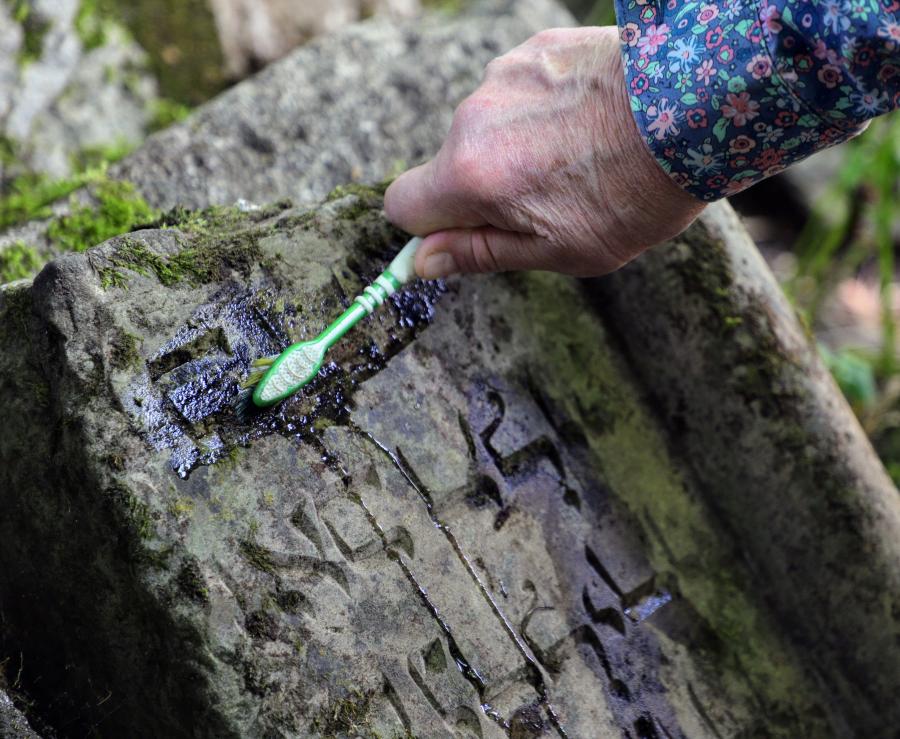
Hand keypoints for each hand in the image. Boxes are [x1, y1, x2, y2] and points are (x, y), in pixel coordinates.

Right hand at [384, 26, 704, 277]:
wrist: (700, 111)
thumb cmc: (632, 195)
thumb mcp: (556, 249)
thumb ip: (480, 253)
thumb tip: (422, 262)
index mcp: (471, 175)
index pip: (403, 205)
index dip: (430, 229)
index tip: (466, 235)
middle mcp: (473, 116)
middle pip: (451, 165)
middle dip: (485, 188)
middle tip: (550, 200)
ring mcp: (505, 73)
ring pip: (486, 127)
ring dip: (516, 146)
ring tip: (582, 156)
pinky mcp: (537, 46)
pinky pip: (518, 91)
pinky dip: (541, 110)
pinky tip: (590, 120)